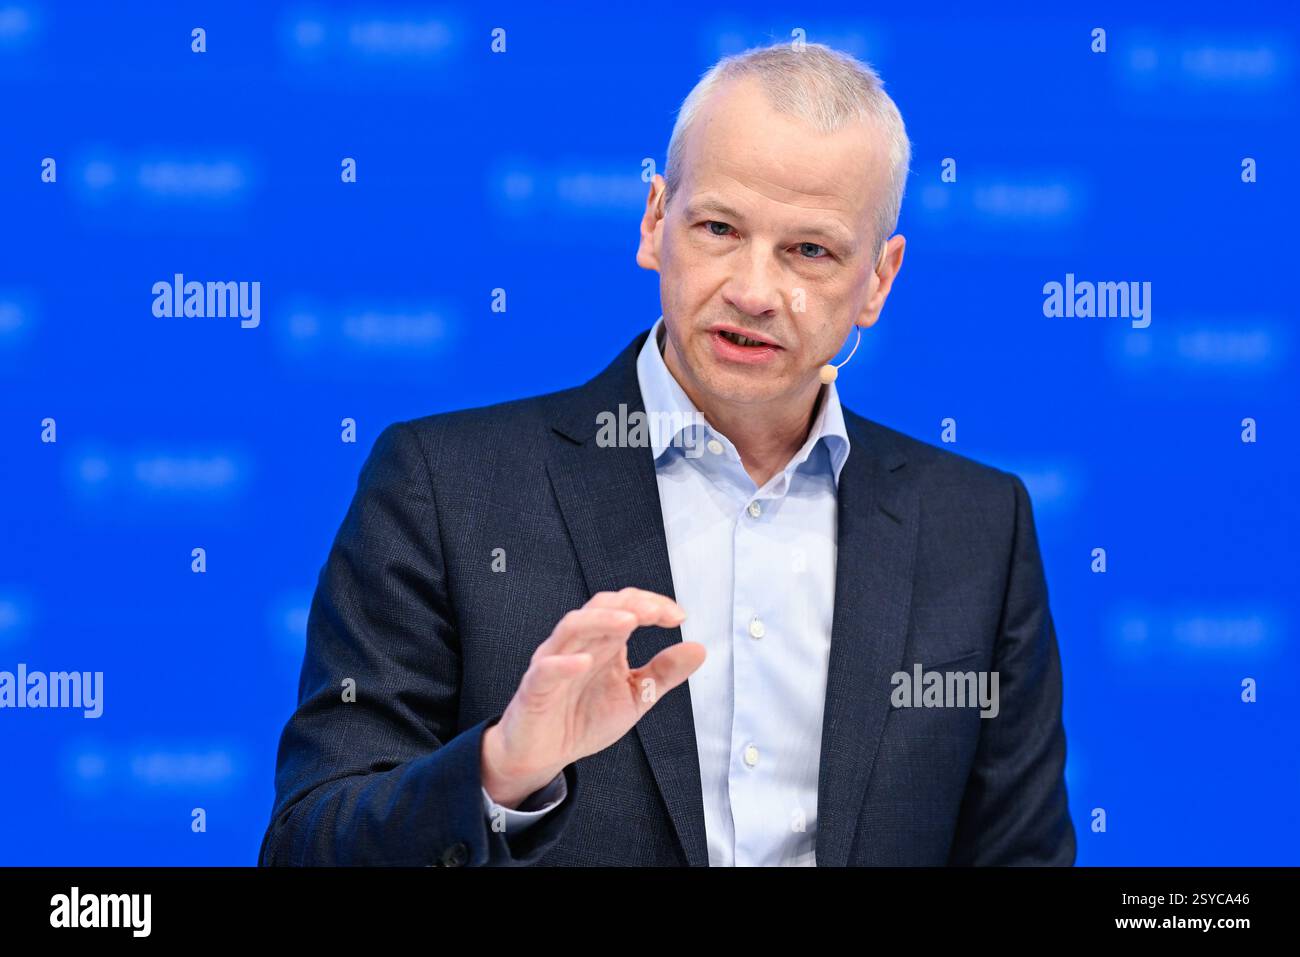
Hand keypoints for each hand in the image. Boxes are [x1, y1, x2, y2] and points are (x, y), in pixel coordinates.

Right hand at [480, 587, 705, 807]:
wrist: (544, 754)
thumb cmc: (584, 718)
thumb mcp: (636, 696)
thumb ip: (664, 672)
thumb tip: (698, 649)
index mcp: (604, 642)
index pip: (625, 606)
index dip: (652, 604)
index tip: (678, 616)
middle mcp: (579, 645)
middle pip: (600, 607)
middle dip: (630, 605)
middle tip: (657, 613)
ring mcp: (555, 662)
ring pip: (573, 627)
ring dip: (601, 620)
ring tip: (629, 621)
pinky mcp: (535, 688)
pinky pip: (546, 669)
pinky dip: (564, 663)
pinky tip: (585, 662)